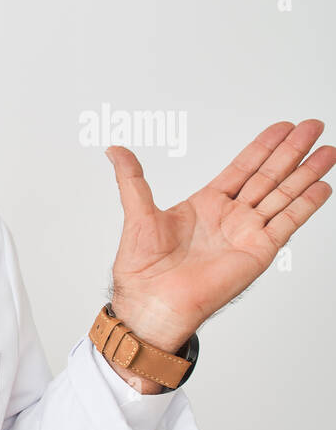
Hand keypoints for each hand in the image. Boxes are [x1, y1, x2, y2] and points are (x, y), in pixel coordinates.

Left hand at [104, 119, 333, 359]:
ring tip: (328, 150)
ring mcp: (247, 233)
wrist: (152, 303)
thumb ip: (132, 179)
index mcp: (206, 204)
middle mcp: (230, 216)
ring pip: (283, 195)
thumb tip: (115, 150)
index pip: (242, 168)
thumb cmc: (142, 267)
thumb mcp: (137, 213)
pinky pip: (286, 223)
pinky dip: (305, 205)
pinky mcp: (258, 251)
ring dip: (306, 173)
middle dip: (291, 151)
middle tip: (313, 126)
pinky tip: (322, 185)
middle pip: (268, 176)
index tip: (283, 127)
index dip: (263, 147)